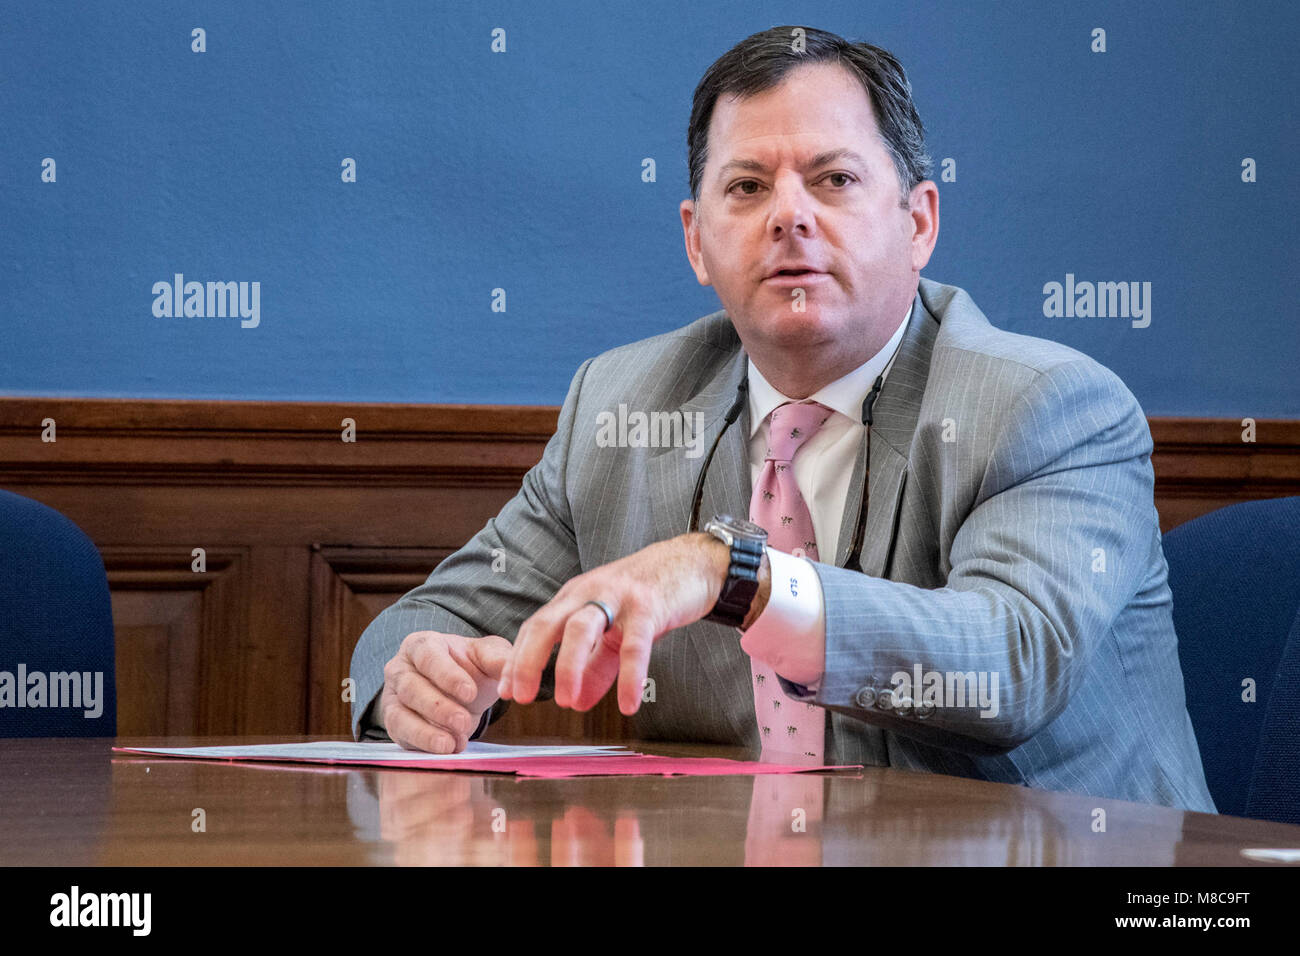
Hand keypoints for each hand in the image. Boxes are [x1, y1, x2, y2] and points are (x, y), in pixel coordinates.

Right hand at [381, 631, 511, 753]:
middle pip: (412, 687)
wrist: (460, 690)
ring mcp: (393, 696)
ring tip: (452, 744)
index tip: (469, 693)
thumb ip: (500, 660)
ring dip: (427, 731)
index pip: (428, 656)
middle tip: (463, 722)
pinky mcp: (394, 722)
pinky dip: (422, 744)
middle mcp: (401, 669)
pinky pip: (401, 734)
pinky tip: (446, 749)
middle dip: (438, 707)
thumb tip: (516, 671)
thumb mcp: (488, 656)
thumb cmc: (471, 667)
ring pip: (401, 714)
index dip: (447, 675)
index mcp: (422, 645)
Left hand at [497, 533, 760, 715]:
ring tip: (566, 703)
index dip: (518, 660)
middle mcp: (588, 594)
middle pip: (546, 624)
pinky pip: (635, 644)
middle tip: (520, 697)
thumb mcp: (615, 633)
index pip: (535, 628)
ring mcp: (617, 597)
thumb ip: (596, 667)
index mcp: (574, 599)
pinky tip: (627, 704)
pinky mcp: (649, 606)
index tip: (507, 691)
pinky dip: (629, 676)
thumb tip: (577, 704)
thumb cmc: (648, 597)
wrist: (692, 563)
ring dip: (568, 666)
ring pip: (581, 629)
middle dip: (528, 661)